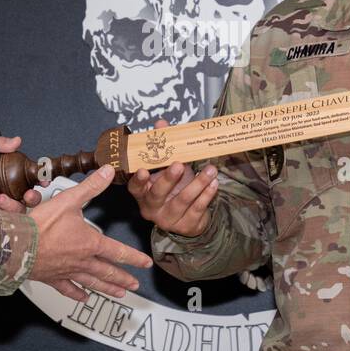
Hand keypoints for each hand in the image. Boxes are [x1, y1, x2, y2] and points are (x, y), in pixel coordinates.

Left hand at [0, 135, 41, 212]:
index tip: (44, 180)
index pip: (31, 176)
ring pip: (18, 211)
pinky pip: (1, 218)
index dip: (41, 178)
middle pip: (29, 197)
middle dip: (32, 197)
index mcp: (8, 171)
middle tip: (27, 195)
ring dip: (13, 206)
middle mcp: (6, 188)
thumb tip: (16, 141)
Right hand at [28, 164, 152, 301]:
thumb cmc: (42, 225)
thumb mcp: (69, 199)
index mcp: (90, 243)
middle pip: (108, 271)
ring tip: (119, 294)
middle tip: (134, 285)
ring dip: (108, 288)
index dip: (134, 257)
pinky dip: (77, 294)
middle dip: (123, 278)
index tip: (146, 263)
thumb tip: (109, 172)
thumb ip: (91, 186)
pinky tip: (83, 298)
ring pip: (92, 282)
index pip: (118, 251)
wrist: (16, 245)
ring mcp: (68, 271)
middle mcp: (82, 260)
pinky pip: (68, 288)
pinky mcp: (53, 278)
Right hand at [127, 118, 218, 236]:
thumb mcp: (168, 167)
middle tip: (179, 164)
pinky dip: (207, 195)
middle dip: (169, 179)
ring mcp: (169, 219)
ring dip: (197, 184)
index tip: (143, 170)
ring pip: (182, 201)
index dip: (138, 180)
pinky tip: (214, 183)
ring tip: (210, 169)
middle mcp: (152, 208)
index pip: (135, 188)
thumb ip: (163, 146)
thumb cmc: (175, 186)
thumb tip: (161, 123)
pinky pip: (197, 209)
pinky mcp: (186, 226)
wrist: (190, 216)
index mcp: (143, 193)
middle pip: (158, 194)